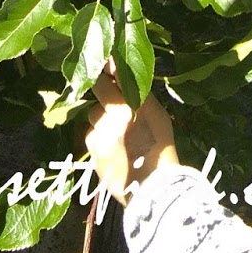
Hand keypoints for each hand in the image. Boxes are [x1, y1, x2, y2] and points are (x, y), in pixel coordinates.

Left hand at [85, 66, 180, 205]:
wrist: (153, 188)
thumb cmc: (161, 146)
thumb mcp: (157, 114)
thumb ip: (138, 92)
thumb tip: (119, 71)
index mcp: (123, 109)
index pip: (104, 79)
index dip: (104, 70)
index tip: (106, 64)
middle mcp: (105, 122)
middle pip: (98, 98)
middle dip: (107, 98)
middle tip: (120, 105)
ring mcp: (96, 140)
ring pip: (94, 118)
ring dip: (103, 119)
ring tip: (121, 132)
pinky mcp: (91, 155)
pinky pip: (92, 136)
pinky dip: (101, 137)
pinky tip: (116, 147)